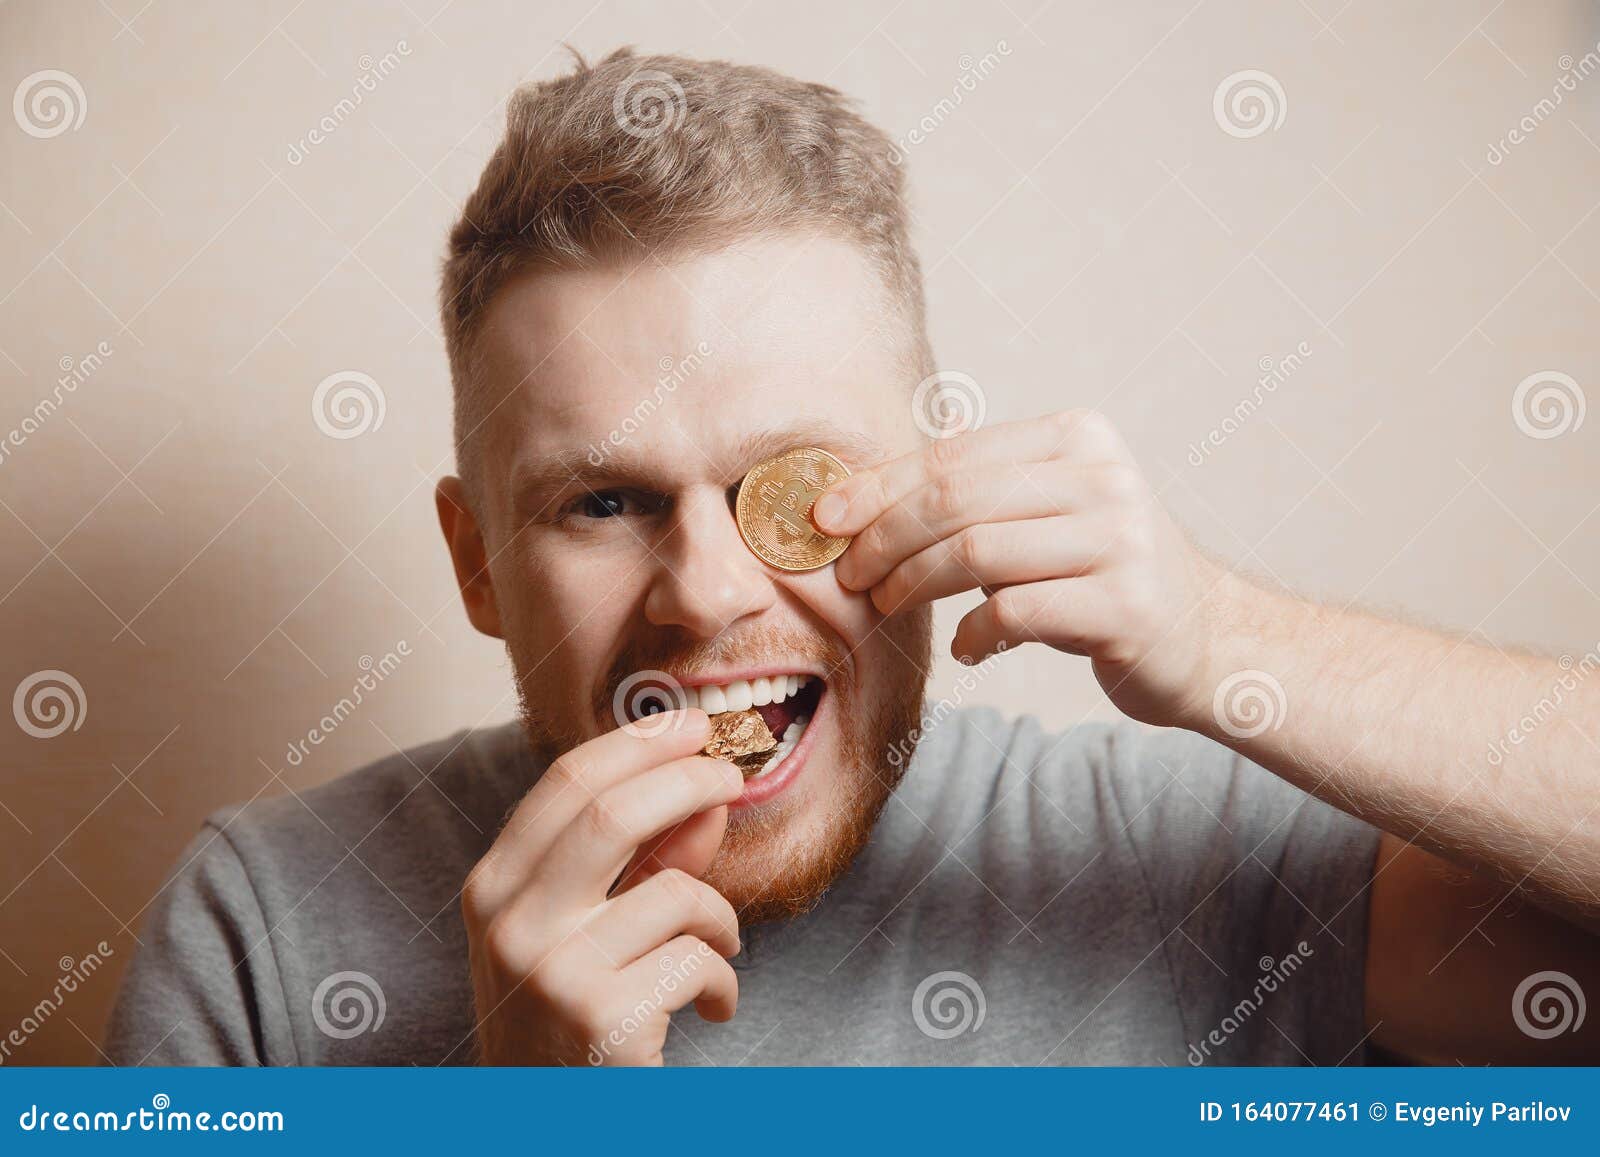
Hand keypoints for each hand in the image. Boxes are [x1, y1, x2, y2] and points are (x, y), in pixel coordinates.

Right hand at [461, 712, 744, 1065]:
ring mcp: (552, 973)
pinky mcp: (602, 1020)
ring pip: (675, 893)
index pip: (565, 784)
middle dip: (688, 781)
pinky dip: (723, 981)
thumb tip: (706, 797)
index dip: (637, 744)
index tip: (691, 725)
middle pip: (613, 814)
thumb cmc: (566, 1026)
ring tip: (721, 948)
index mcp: (492, 889)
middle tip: (734, 777)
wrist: (537, 1132)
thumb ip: (640, 865)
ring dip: (721, 916)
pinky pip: (698, 962)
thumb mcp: (582, 934)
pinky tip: (712, 1008)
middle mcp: (509, 924)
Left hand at [812, 409, 1221, 726]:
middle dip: (884, 539)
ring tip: (889, 608)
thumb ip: (984, 486)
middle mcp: (1103, 477)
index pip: (952, 456)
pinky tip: (967, 648)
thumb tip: (870, 485)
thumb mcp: (1055, 509)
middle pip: (956, 500)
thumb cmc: (1105, 575)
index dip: (878, 488)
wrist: (1211, 638)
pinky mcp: (1126, 605)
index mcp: (1078, 437)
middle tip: (850, 576)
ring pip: (977, 553)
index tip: (824, 519)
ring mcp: (1121, 539)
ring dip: (914, 585)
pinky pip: (1015, 613)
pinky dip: (973, 634)